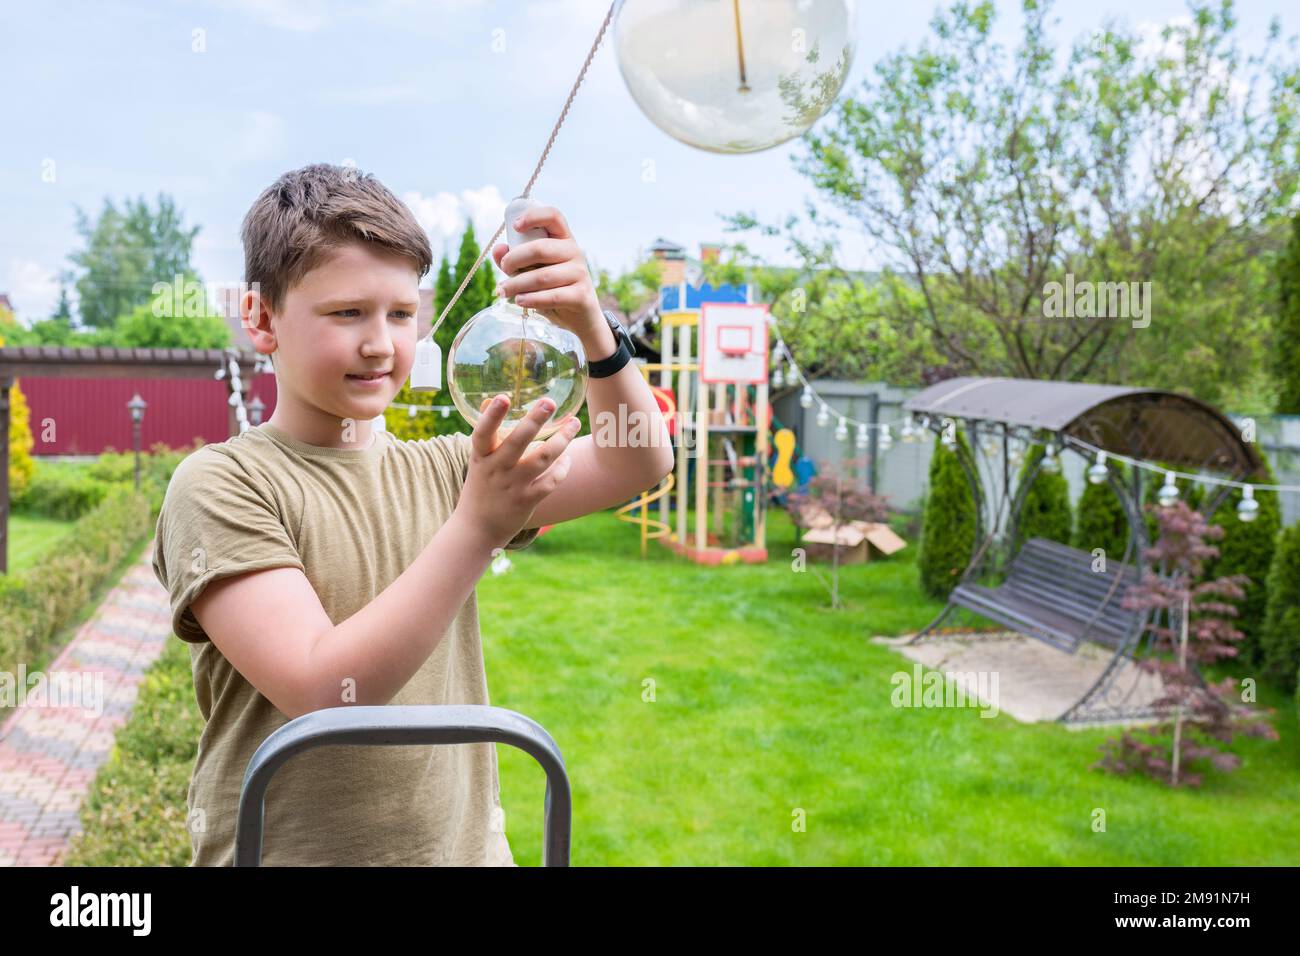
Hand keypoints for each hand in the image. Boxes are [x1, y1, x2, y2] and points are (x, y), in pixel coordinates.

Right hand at [456, 391, 579, 547]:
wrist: (478, 528)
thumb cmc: (481, 486)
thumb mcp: (478, 460)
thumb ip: (487, 433)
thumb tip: (490, 400)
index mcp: (481, 457)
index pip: (482, 433)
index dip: (492, 416)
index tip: (502, 397)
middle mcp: (496, 469)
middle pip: (517, 442)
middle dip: (535, 420)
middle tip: (550, 402)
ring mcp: (513, 486)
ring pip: (542, 458)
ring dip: (561, 439)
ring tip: (573, 423)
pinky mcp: (527, 501)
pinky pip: (551, 480)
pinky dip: (563, 467)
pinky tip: (568, 457)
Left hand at [491, 205, 603, 338]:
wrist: (579, 316)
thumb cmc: (553, 288)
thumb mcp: (532, 271)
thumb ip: (515, 260)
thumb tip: (498, 249)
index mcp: (563, 239)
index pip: (553, 216)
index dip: (533, 216)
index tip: (515, 226)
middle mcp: (574, 252)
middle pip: (540, 248)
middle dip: (514, 259)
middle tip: (504, 269)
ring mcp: (580, 273)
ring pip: (543, 276)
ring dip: (517, 284)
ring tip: (504, 291)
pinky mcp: (581, 295)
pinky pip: (552, 296)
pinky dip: (532, 299)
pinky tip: (520, 301)